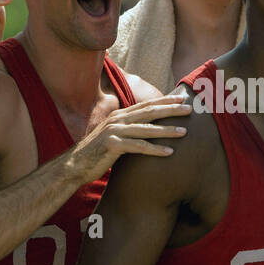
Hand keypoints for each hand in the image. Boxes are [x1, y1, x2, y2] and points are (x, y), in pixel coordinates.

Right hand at [65, 94, 192, 183]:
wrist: (74, 165)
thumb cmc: (97, 153)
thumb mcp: (114, 137)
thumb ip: (128, 132)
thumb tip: (147, 131)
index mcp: (120, 116)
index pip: (146, 105)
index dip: (164, 101)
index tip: (181, 99)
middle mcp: (118, 120)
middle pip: (149, 112)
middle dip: (171, 110)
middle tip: (189, 109)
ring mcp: (115, 131)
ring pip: (147, 129)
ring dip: (167, 130)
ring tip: (185, 131)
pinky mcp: (113, 145)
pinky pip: (139, 147)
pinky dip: (155, 149)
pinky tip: (169, 152)